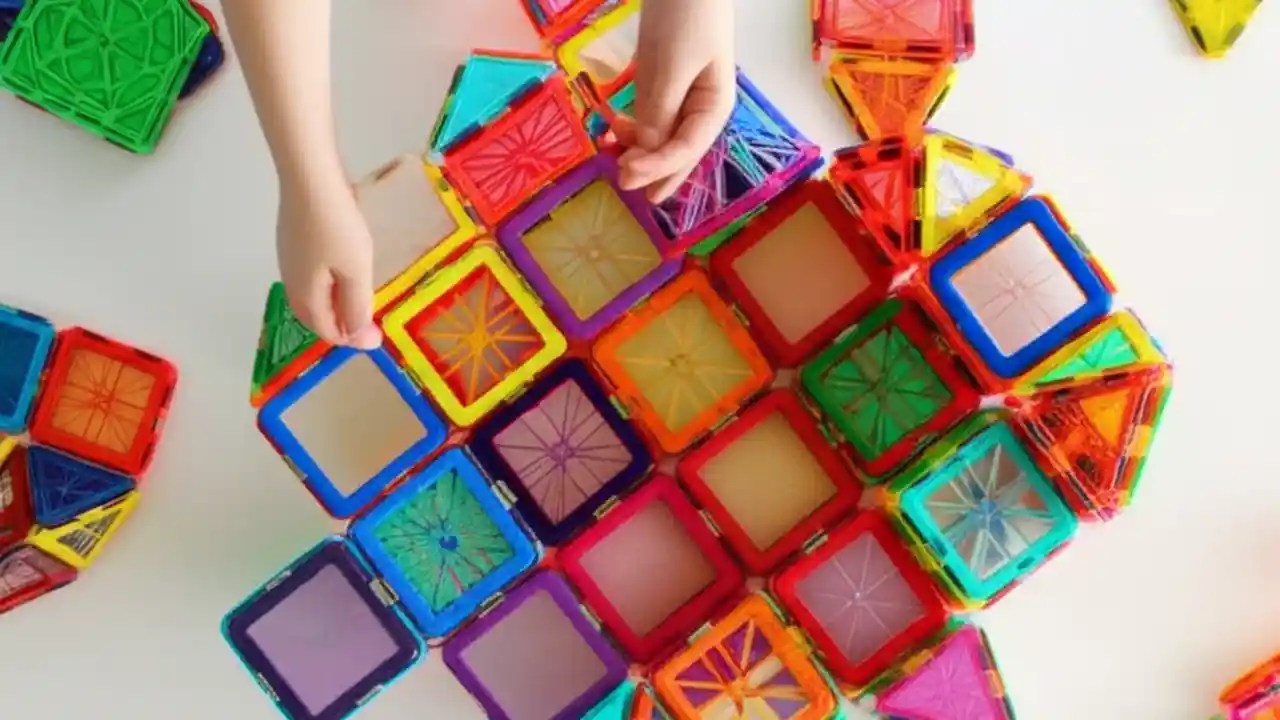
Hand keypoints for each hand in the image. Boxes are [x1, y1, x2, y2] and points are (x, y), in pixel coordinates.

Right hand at [276, 176, 381, 349]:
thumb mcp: (356, 271)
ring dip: (334, 304)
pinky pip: (309, 276)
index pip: (328, 332)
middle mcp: (291, 283)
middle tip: (369, 321)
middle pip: (315, 317)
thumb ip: (357, 307)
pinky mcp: (291, 241)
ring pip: (311, 296)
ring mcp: (287, 260)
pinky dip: (327, 284)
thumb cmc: (337, 227)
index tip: (379, 333)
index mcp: (306, 297)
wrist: (309, 179)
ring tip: (358, 298)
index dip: (354, 338)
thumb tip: (359, 339)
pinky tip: (342, 270)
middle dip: (341, 325)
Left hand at [617, 0, 735, 202]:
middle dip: (650, 169)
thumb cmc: (689, 17)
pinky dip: (631, 127)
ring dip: (636, 149)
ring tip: (611, 153)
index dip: (657, 168)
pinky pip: (647, 116)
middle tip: (621, 182)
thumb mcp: (673, 65)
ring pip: (658, 137)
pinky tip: (613, 128)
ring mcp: (678, 97)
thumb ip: (660, 110)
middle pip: (675, 151)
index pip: (686, 149)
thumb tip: (647, 152)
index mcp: (714, 108)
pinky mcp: (660, 84)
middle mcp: (699, 110)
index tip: (626, 177)